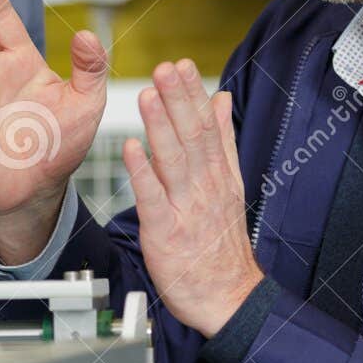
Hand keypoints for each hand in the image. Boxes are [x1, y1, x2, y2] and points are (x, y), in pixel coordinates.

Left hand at [124, 60, 263, 337]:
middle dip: (178, 100)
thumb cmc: (221, 243)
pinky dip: (143, 173)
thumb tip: (222, 99)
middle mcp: (205, 186)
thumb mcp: (230, 185)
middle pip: (192, 137)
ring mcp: (186, 208)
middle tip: (165, 68)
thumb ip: (224, 141)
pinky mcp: (166, 232)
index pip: (207, 127)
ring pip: (174, 161)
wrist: (227, 297)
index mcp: (218, 174)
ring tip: (148, 95)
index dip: (193, 94)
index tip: (181, 65)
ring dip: (161, 126)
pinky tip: (132, 149)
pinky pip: (153, 198)